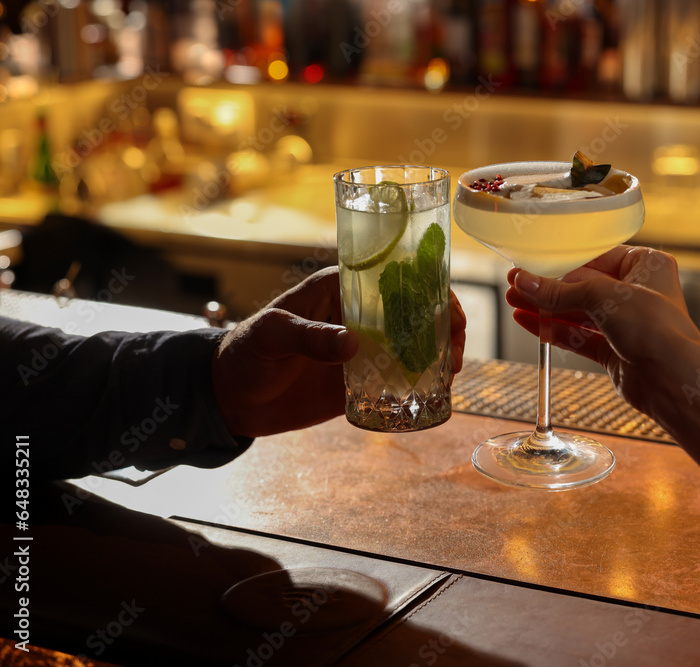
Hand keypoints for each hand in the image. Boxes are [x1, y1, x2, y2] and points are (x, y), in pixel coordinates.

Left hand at [212, 267, 466, 436]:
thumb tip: (353, 345)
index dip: (427, 290)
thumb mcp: (271, 336)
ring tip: (453, 372)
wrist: (229, 398)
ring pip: (412, 345)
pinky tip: (436, 393)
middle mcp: (357, 316)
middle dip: (443, 326)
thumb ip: (309, 337)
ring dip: (437, 355)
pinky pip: (397, 380)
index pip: (393, 279)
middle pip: (413, 313)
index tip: (449, 312)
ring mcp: (362, 350)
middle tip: (457, 350)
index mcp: (339, 290)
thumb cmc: (244, 353)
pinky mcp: (359, 382)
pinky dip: (419, 385)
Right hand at [506, 246, 699, 422]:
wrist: (673, 379)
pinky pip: (578, 336)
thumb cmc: (656, 328)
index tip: (531, 265)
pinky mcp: (614, 351)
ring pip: (578, 312)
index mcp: (646, 265)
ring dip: (546, 309)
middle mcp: (637, 292)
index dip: (560, 262)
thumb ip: (560, 291)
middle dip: (548, 288)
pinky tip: (530, 323)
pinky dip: (554, 330)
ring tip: (514, 302)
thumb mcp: (602, 297)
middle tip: (516, 284)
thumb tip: (525, 281)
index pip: (594, 258)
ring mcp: (625, 323)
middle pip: (583, 286)